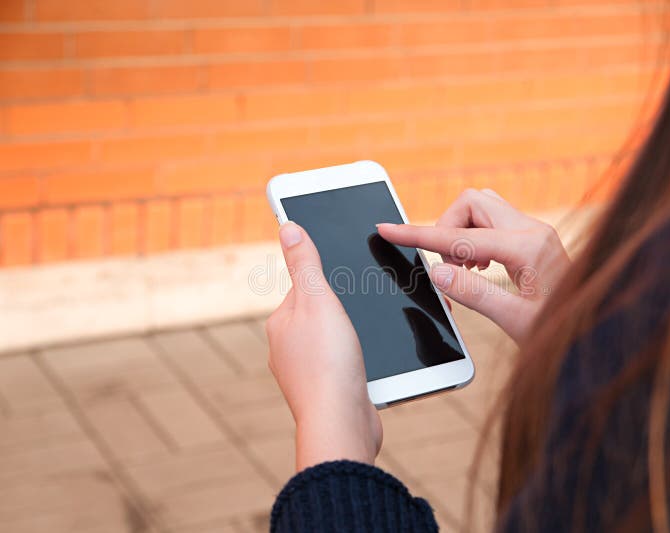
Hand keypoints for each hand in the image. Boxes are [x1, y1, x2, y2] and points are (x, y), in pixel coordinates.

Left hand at [265, 222, 381, 470]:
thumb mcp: (319, 300)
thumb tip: (288, 228)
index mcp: (281, 323)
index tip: (350, 283)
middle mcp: (288, 349)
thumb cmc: (328, 362)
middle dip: (344, 311)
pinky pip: (345, 366)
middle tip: (368, 311)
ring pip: (335, 341)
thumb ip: (306, 265)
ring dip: (354, 337)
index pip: (304, 288)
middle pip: (322, 315)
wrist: (341, 423)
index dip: (329, 282)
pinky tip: (372, 364)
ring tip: (371, 337)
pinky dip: (359, 362)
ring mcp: (307, 373)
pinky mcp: (328, 392)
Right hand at [377, 188, 569, 344]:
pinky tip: (480, 267)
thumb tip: (436, 271)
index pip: (459, 236)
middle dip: (447, 227)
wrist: (595, 329)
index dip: (418, 234)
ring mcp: (535, 231)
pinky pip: (494, 220)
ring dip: (462, 231)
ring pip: (482, 207)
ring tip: (465, 269)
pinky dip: (476, 237)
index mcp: (527, 249)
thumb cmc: (561, 331)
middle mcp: (532, 231)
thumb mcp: (515, 321)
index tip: (387, 229)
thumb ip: (473, 293)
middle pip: (472, 202)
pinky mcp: (535, 238)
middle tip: (449, 266)